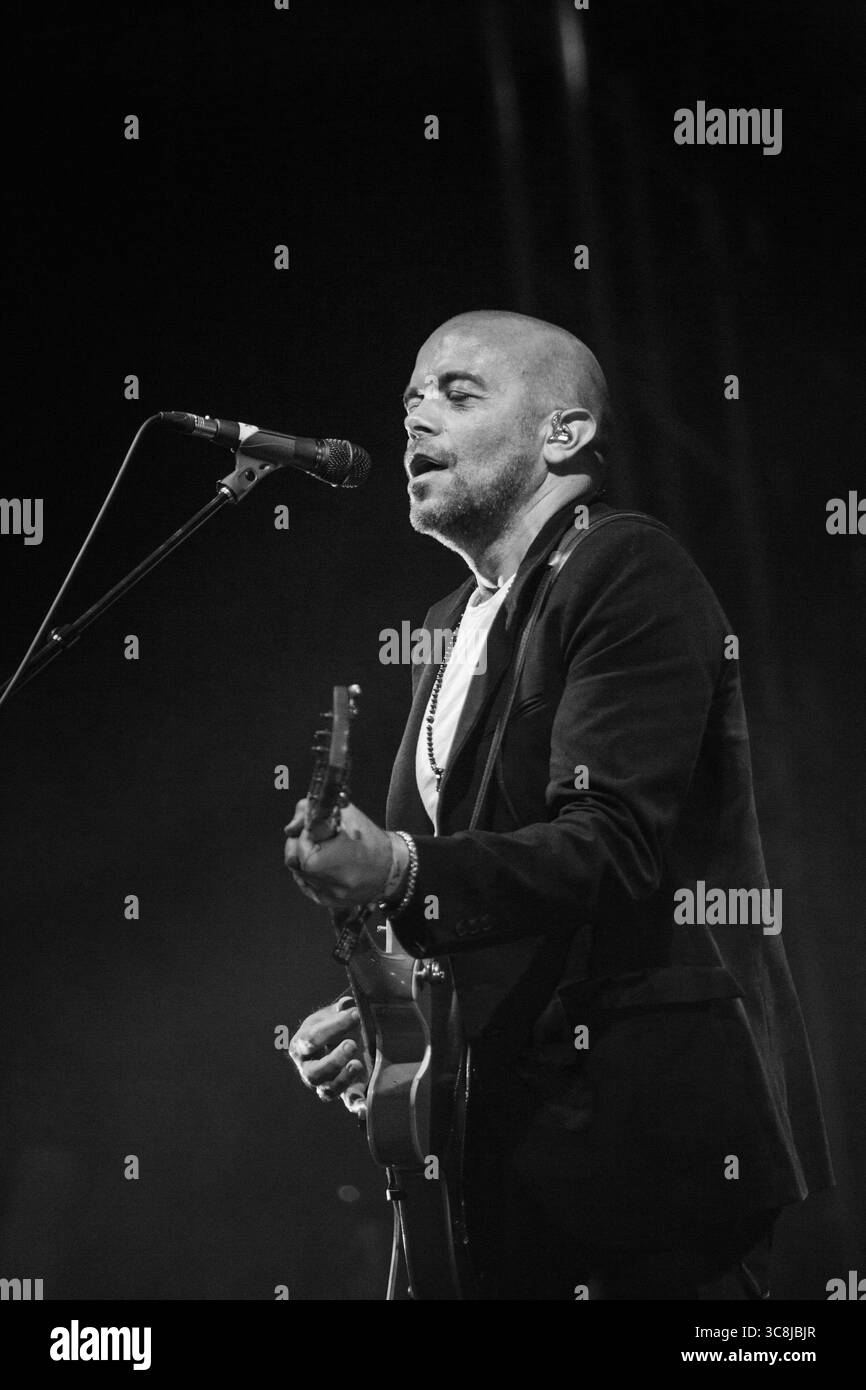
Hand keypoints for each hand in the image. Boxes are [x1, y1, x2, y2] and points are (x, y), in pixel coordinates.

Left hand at [283, 798, 395, 910]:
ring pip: (299, 873)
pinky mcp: (328, 903)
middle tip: (319, 839)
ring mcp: (329, 895)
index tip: (317, 829)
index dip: (307, 834)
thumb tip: (290, 829)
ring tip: (327, 852)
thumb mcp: (344, 814)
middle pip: (295, 861)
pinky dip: (311, 873)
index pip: (301, 845)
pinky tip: (327, 866)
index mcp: (334, 860)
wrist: (391, 868)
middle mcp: (331, 883)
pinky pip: (307, 884)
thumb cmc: (369, 838)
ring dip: (306, 859)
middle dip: (302, 847)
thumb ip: (310, 813)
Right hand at [288, 997, 369, 1117]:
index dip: (334, 1026)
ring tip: (358, 1064)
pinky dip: (357, 1105)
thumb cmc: (334, 1025)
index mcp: (300, 1046)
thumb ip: (341, 1009)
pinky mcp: (345, 1093)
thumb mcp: (332, 1013)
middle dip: (333, 1059)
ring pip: (328, 1090)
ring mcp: (324, 1084)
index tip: (355, 1014)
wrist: (341, 1039)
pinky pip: (348, 1102)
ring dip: (343, 1079)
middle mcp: (308, 1069)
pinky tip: (366, 1106)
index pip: (311, 1039)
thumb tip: (349, 1004)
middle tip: (352, 1045)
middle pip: (314, 1072)